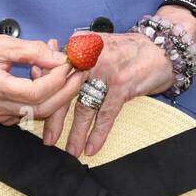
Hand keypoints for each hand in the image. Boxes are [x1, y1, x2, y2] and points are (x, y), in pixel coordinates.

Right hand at [0, 27, 85, 125]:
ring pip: (36, 113)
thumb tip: (60, 59)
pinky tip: (46, 81)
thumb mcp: (2, 43)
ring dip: (56, 95)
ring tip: (67, 74)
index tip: (68, 64)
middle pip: (39, 109)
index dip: (55, 81)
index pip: (33, 93)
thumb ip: (32, 51)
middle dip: (65, 92)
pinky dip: (42, 99)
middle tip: (79, 73)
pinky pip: (27, 113)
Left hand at [33, 25, 195, 160]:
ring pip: (84, 107)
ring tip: (70, 151)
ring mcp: (105, 72)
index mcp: (79, 46)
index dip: (44, 95)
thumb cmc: (125, 49)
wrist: (160, 46)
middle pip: (65, 92)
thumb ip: (71, 56)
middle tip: (48, 139)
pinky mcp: (121, 86)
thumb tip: (38, 70)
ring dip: (76, 133)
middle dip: (55, 119)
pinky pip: (106, 115)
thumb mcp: (96, 44)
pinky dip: (98, 133)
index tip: (35, 113)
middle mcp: (88, 57)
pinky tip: (91, 148)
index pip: (55, 74)